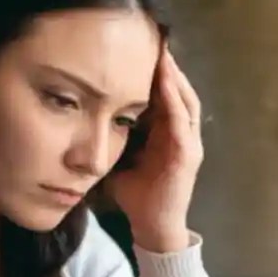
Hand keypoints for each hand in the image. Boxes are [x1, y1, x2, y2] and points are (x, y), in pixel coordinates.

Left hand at [107, 45, 203, 253]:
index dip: (161, 77)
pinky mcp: (186, 157)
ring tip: (163, 58)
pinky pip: (182, 123)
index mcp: (170, 138)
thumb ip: (114, 143)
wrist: (154, 228)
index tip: (147, 56)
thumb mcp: (123, 162)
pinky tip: (164, 85)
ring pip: (186, 103)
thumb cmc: (138, 198)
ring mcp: (189, 147)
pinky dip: (174, 102)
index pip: (169, 99)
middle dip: (171, 71)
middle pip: (182, 95)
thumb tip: (88, 128)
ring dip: (175, 80)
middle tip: (158, 47)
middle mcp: (184, 138)